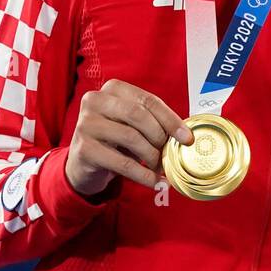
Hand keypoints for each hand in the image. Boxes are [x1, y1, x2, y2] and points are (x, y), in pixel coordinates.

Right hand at [65, 79, 191, 195]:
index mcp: (113, 89)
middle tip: (169, 153)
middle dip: (159, 136)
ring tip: (160, 167)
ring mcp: (86, 124)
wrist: (83, 163)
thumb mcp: (134, 125)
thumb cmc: (115, 139)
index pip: (148, 100)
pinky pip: (122, 163)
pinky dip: (143, 175)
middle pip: (138, 115)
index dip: (171, 120)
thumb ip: (155, 122)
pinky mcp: (83, 149)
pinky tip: (154, 182)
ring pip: (131, 137)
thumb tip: (185, 136)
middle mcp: (95, 100)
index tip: (187, 138)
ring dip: (152, 156)